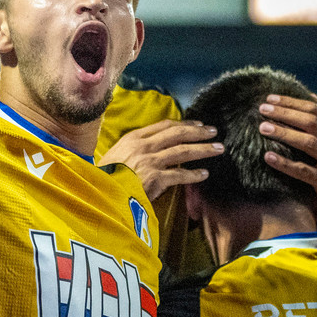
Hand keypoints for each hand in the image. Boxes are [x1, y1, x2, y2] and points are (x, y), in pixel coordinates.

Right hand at [99, 119, 223, 200]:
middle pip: (177, 134)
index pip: (164, 125)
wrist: (98, 193)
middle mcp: (143, 146)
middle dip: (198, 132)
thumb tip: (148, 150)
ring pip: (183, 151)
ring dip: (203, 149)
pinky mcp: (155, 179)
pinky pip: (180, 175)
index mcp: (132, 138)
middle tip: (214, 131)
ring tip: (218, 149)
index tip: (197, 124)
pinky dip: (193, 175)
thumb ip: (131, 150)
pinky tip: (204, 174)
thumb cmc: (103, 177)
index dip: (183, 123)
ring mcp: (150, 162)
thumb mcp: (114, 156)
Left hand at [259, 93, 316, 241]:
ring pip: (310, 143)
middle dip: (286, 113)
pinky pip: (305, 171)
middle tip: (262, 108)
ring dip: (284, 133)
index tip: (270, 98)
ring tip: (262, 128)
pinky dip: (286, 163)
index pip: (316, 110)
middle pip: (312, 122)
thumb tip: (310, 97)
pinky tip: (268, 157)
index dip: (292, 102)